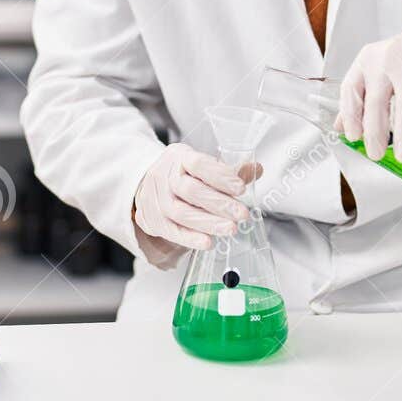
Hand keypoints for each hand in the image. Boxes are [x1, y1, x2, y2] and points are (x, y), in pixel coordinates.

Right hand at [132, 144, 261, 260]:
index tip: (241, 188)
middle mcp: (165, 177)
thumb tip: (257, 169)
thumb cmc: (180, 175)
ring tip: (231, 229)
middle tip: (242, 214)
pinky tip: (208, 243)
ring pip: (182, 213)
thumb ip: (228, 170)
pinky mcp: (154, 220)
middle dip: (220, 204)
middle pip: (191, 191)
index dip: (220, 175)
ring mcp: (157, 200)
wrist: (145, 186)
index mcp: (179, 158)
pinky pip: (173, 231)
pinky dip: (191, 239)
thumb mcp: (200, 165)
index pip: (199, 164)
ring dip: (209, 223)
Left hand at [339, 14, 401, 163]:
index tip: (353, 138)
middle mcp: (385, 58)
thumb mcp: (380, 70)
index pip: (350, 89)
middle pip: (376, 100)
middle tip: (376, 154)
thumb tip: (341, 127)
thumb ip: (361, 96)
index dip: (350, 116)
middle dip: (374, 132)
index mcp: (366, 60)